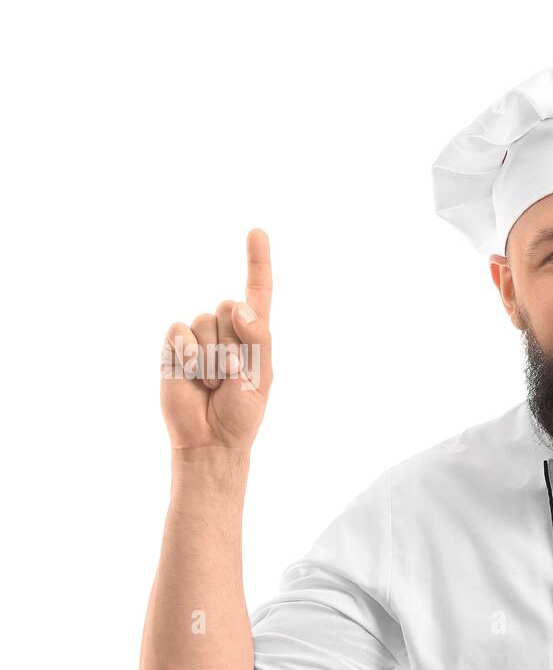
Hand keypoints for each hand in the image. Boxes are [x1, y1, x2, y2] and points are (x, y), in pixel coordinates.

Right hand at [159, 229, 273, 451]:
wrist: (210, 437)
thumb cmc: (241, 411)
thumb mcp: (262, 377)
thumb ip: (258, 339)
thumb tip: (239, 307)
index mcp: (254, 333)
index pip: (258, 291)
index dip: (257, 261)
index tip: (257, 231)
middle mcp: (226, 328)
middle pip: (231, 307)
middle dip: (235, 343)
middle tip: (232, 375)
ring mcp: (199, 335)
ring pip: (206, 322)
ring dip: (212, 357)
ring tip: (212, 382)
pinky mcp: (174, 343)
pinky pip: (180, 331)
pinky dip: (189, 354)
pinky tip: (192, 375)